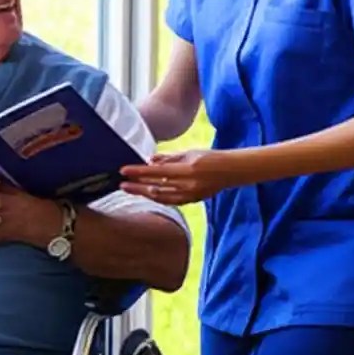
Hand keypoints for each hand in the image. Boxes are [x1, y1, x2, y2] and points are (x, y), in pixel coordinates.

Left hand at [120, 148, 236, 204]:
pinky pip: (171, 201)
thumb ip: (169, 158)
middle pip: (156, 188)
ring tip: (130, 189)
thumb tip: (149, 161)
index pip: (156, 172)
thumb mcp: (189, 153)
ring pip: (162, 197)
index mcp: (187, 170)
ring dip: (144, 193)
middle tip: (121, 184)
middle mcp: (188, 185)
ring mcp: (191, 195)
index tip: (123, 170)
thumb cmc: (210, 157)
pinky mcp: (193, 200)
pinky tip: (148, 194)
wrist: (231, 171)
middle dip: (137, 186)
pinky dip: (158, 197)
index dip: (138, 172)